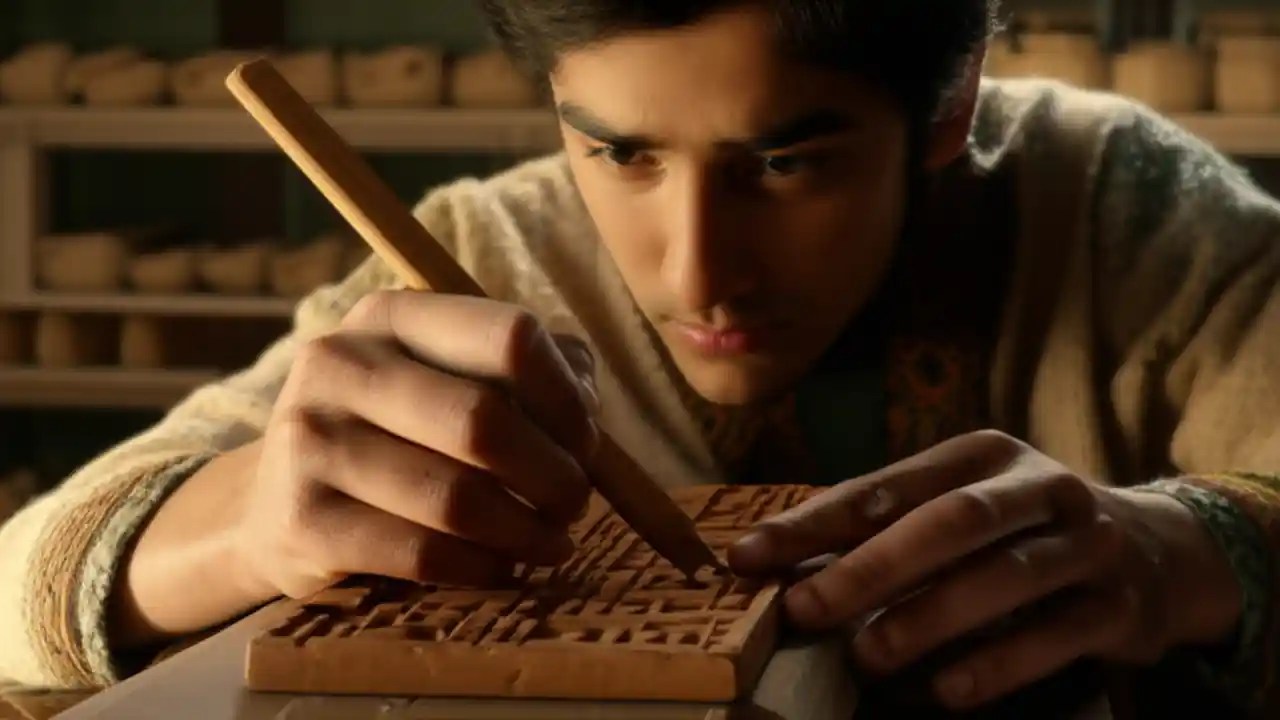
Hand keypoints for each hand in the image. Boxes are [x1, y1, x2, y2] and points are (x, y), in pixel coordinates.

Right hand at [234, 290, 599, 599]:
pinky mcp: (301, 520)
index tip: (587, 443)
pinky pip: (422, 553)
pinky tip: (503, 568)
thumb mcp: (449, 378)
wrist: (276, 505)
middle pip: (484, 420)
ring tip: (553, 542)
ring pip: (457, 497)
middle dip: (554, 474)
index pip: (510, 337)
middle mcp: (339, 363)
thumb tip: (585, 399)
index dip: (567, 397)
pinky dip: (481, 567)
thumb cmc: (397, 436)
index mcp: (391, 316)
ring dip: (527, 531)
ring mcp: (309, 441)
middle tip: (575, 504)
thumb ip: (530, 370)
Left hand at [728, 430, 1242, 709]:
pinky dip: (997, 663)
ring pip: (1003, 575)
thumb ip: (889, 528)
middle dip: (869, 567)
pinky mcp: (1117, 604)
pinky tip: (945, 690)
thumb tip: (786, 564)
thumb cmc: (1024, 529)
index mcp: (980, 454)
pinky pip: (1053, 635)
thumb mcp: (963, 506)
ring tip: (866, 656)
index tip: (748, 557)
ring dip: (929, 617)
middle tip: (805, 609)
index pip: (883, 486)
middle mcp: (1036, 487)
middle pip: (948, 522)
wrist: (1159, 551)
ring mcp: (1085, 543)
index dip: (813, 522)